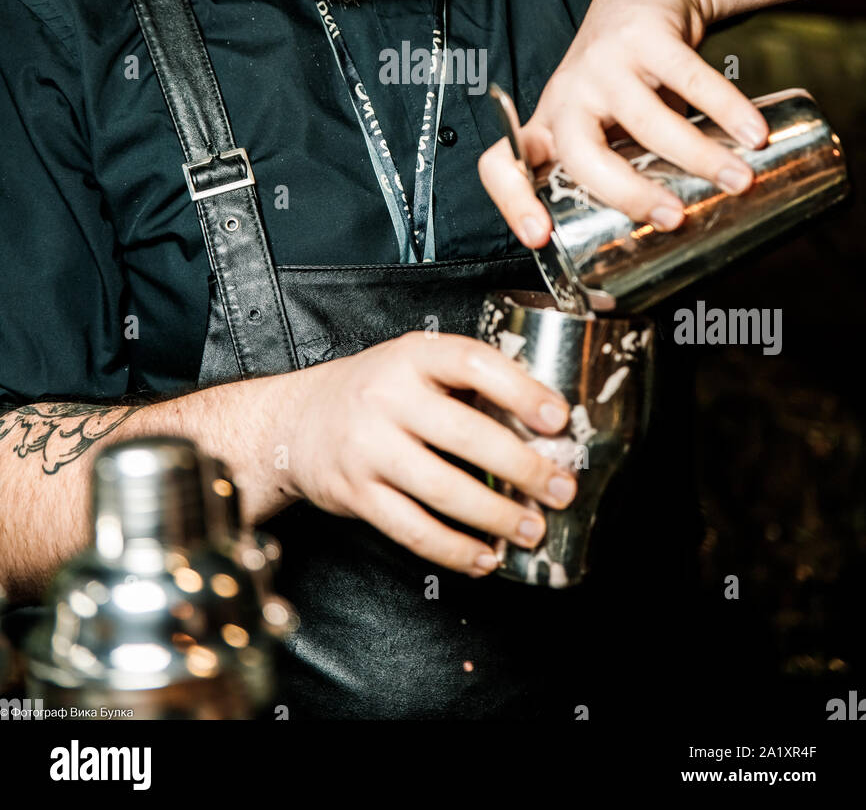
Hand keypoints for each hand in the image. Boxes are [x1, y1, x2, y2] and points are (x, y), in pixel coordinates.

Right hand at [284, 331, 576, 576]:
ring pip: (444, 490)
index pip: (473, 364)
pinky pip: (413, 530)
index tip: (559, 419)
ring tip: (531, 529)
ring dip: (496, 516)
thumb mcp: (414, 364)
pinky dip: (454, 550)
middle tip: (560, 488)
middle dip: (524, 468)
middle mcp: (387, 398)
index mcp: (412, 356)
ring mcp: (368, 448)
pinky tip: (483, 557)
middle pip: (466, 435)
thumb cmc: (372, 390)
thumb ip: (466, 382)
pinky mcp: (356, 494)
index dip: (522, 391)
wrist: (294, 420)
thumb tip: (543, 422)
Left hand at [478, 0, 768, 241]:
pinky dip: (726, 110)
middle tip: (673, 219)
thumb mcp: (607, 123)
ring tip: (737, 182)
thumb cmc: (626, 77)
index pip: (501, 164)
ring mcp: (604, 64)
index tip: (539, 235)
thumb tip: (677, 240)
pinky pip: (691, 79)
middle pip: (580, 151)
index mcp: (550, 126)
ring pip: (645, 118)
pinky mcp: (645, 36)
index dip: (511, 200)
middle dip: (627, 192)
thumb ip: (626, 169)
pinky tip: (752, 135)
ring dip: (697, 156)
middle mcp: (568, 96)